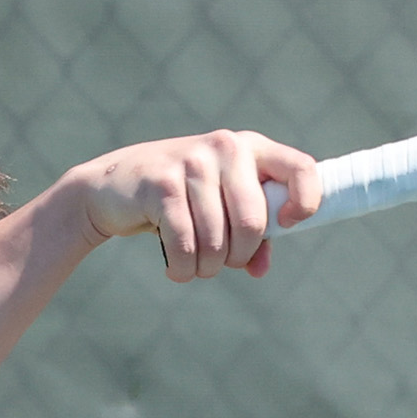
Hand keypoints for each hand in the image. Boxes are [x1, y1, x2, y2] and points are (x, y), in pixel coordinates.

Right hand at [62, 130, 320, 280]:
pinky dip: (183, 269)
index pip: (300, 168)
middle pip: (253, 222)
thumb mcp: (217, 210)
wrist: (110, 188)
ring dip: (205, 268)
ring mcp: (193, 162)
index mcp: (250, 148)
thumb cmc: (177, 201)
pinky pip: (186, 245)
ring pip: (218, 241)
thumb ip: (249, 236)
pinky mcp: (162, 184)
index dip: (307, 201)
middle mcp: (225, 147)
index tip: (291, 224)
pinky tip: (175, 270)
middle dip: (238, 257)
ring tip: (193, 267)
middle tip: (220, 264)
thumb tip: (260, 269)